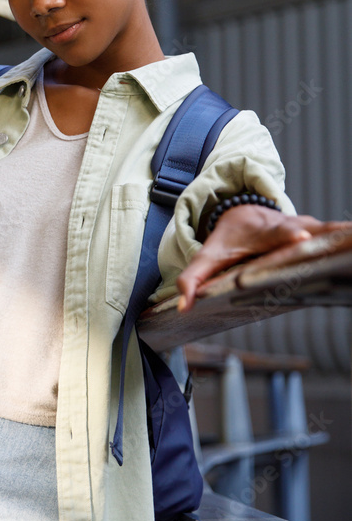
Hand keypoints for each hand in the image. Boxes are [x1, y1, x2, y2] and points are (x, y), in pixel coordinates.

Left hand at [176, 205, 346, 312]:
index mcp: (262, 231)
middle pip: (310, 230)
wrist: (243, 212)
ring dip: (343, 238)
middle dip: (324, 235)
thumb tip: (184, 308)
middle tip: (343, 240)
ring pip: (328, 232)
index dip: (288, 235)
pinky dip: (347, 242)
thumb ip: (193, 279)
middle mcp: (289, 226)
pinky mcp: (319, 233)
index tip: (300, 237)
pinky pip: (336, 238)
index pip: (276, 233)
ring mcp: (307, 228)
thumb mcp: (207, 256)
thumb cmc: (228, 241)